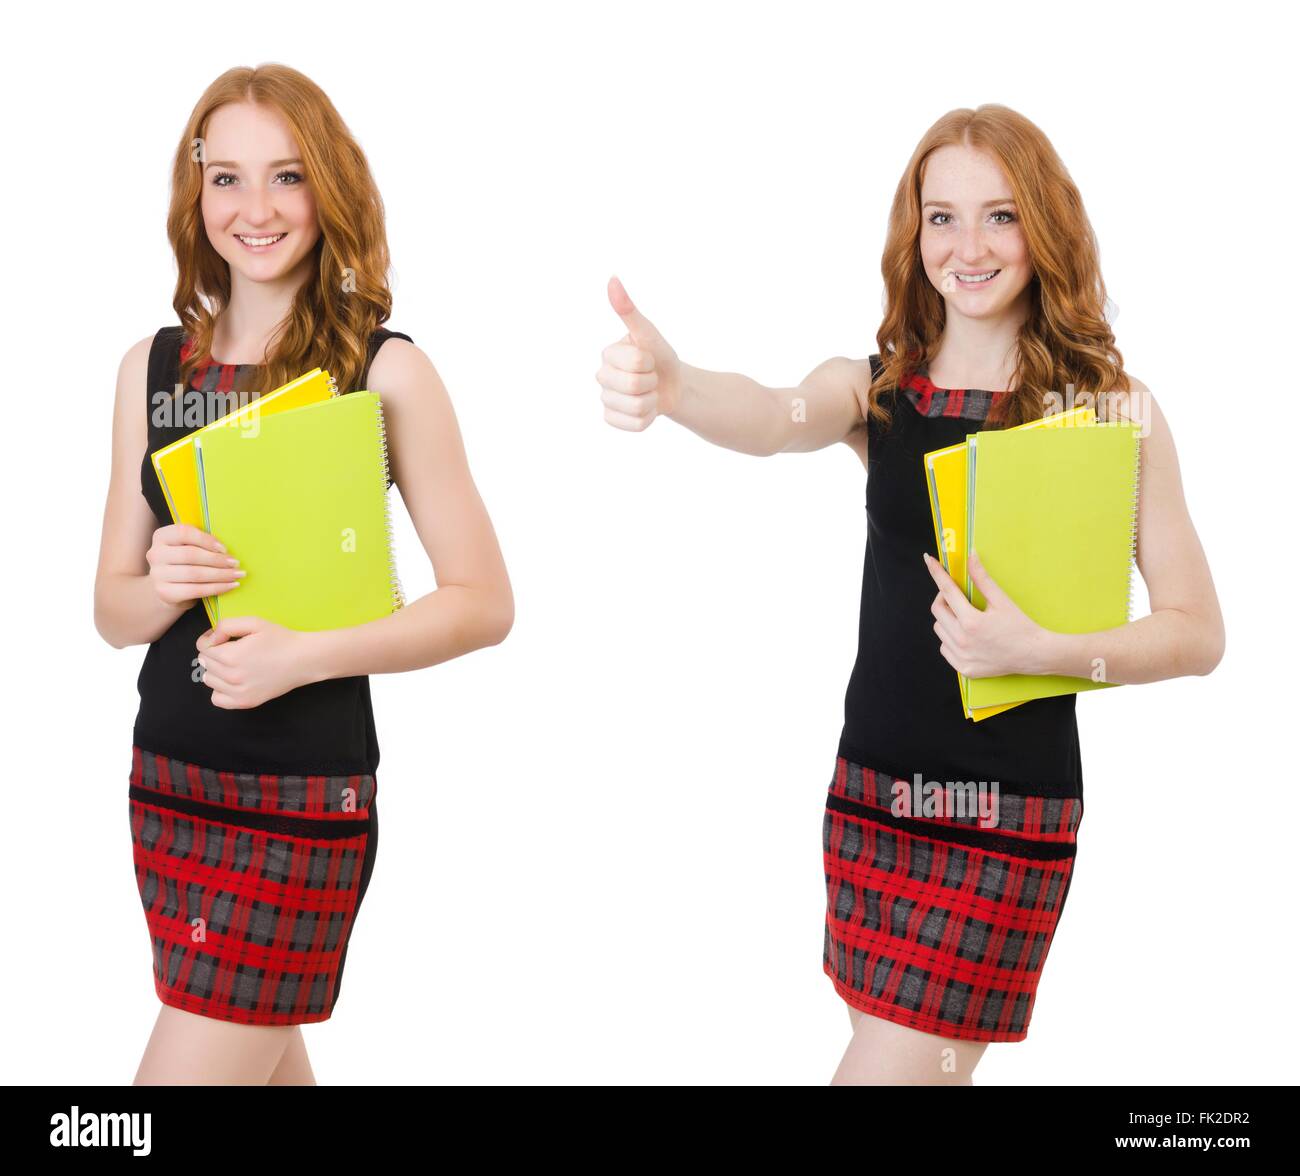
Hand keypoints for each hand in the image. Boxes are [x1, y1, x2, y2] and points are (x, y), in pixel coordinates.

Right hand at [147, 523, 244, 606]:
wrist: (168, 587)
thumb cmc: (185, 562)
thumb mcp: (189, 546)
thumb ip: (202, 542)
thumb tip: (228, 549)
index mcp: (161, 536)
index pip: (184, 533)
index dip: (206, 540)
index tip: (225, 548)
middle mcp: (155, 554)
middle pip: (190, 555)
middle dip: (217, 560)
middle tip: (236, 564)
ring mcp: (157, 574)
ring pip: (194, 574)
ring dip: (221, 575)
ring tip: (237, 575)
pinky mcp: (164, 592)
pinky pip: (195, 590)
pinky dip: (217, 588)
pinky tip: (231, 586)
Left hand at [195, 615, 315, 708]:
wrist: (303, 660)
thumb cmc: (281, 639)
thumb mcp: (254, 622)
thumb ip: (226, 626)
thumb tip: (211, 638)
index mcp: (230, 656)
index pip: (202, 647)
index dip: (211, 639)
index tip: (223, 637)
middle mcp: (231, 677)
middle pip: (204, 663)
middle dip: (214, 653)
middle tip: (233, 648)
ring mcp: (238, 692)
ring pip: (209, 680)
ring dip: (216, 671)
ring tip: (235, 664)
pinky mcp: (245, 702)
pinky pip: (217, 699)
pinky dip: (220, 690)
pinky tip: (233, 681)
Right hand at [595, 275, 683, 428]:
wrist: (672, 385)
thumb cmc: (661, 356)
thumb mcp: (649, 333)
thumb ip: (629, 310)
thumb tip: (612, 279)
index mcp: (608, 353)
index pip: (636, 362)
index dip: (650, 362)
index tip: (649, 359)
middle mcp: (601, 376)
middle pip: (633, 386)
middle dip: (651, 382)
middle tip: (651, 376)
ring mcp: (605, 399)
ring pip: (636, 407)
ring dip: (652, 401)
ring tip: (649, 392)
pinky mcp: (612, 419)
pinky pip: (635, 424)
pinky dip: (648, 418)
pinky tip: (646, 408)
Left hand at [923, 549, 1045, 678]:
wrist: (1034, 655)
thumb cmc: (1020, 626)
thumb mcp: (1001, 600)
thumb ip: (982, 578)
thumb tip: (970, 556)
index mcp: (971, 621)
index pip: (947, 590)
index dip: (937, 573)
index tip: (929, 560)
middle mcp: (962, 640)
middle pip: (937, 610)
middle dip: (944, 597)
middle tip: (957, 595)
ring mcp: (961, 656)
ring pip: (939, 629)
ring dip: (947, 618)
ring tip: (965, 617)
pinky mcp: (963, 668)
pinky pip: (944, 648)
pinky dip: (950, 638)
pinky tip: (966, 635)